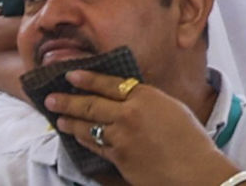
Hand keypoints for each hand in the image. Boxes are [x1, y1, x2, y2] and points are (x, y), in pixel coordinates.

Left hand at [36, 69, 227, 185]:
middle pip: (91, 104)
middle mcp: (130, 113)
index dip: (86, 78)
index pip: (108, 83)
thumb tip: (126, 98)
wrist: (194, 170)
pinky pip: (96, 146)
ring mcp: (122, 136)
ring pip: (88, 126)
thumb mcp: (170, 108)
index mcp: (145, 95)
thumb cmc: (190, 139)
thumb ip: (145, 101)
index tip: (70, 74)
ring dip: (70, 121)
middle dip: (68, 100)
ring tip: (58, 117)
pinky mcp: (119, 158)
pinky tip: (75, 136)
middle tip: (50, 97)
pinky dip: (83, 140)